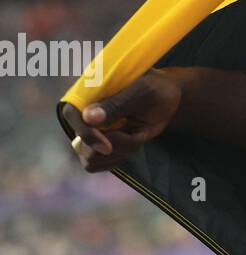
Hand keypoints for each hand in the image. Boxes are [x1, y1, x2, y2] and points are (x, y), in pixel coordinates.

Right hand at [61, 69, 182, 173]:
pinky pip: (99, 165)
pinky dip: (118, 158)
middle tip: (135, 136)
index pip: (72, 114)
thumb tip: (88, 118)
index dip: (87, 134)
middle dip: (111, 148)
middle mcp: (84, 115)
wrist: (165, 98)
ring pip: (92, 159)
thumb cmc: (153, 89)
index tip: (108, 147)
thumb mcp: (142, 92)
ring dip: (120, 151)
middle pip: (81, 145)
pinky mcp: (97, 146)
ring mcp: (90, 133)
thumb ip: (117, 104)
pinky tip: (132, 142)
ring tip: (138, 133)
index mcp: (88, 94)